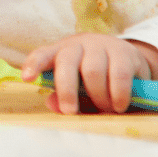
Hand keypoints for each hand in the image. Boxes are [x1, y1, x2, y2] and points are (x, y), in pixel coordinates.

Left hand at [21, 34, 157, 114]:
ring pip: (92, 70)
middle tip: (70, 111)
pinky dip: (118, 94)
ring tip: (105, 109)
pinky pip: (119, 74)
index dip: (34, 65)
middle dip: (66, 90)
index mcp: (60, 52)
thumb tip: (52, 105)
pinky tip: (119, 105)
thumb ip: (64, 97)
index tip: (27, 78)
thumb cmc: (96, 77)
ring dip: (97, 96)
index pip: (43, 54)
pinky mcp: (124, 52)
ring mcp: (101, 46)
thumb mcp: (78, 89)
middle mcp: (78, 45)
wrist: (130, 62)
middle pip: (66, 63)